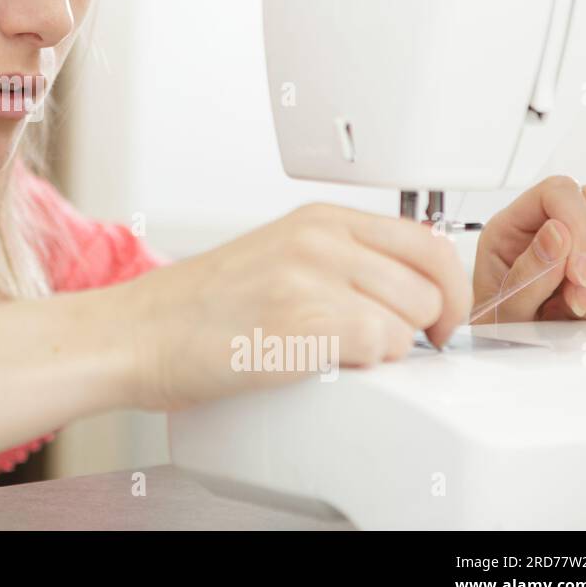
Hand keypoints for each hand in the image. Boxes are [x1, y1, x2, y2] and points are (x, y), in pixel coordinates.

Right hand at [122, 203, 471, 411]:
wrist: (137, 335)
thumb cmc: (196, 309)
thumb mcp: (276, 255)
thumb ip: (340, 260)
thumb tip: (411, 291)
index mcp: (319, 219)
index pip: (428, 241)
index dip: (448, 289)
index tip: (438, 319)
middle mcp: (320, 239)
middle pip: (430, 285)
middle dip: (422, 326)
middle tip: (393, 349)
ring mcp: (310, 278)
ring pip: (410, 320)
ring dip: (389, 350)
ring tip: (341, 355)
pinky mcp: (301, 323)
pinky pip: (380, 348)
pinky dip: (366, 367)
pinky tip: (326, 365)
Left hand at [472, 175, 585, 322]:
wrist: (508, 349)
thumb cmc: (495, 325)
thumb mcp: (501, 305)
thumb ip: (528, 271)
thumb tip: (558, 232)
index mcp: (515, 225)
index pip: (558, 190)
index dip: (577, 223)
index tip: (575, 273)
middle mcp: (552, 229)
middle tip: (577, 298)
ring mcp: (583, 249)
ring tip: (567, 313)